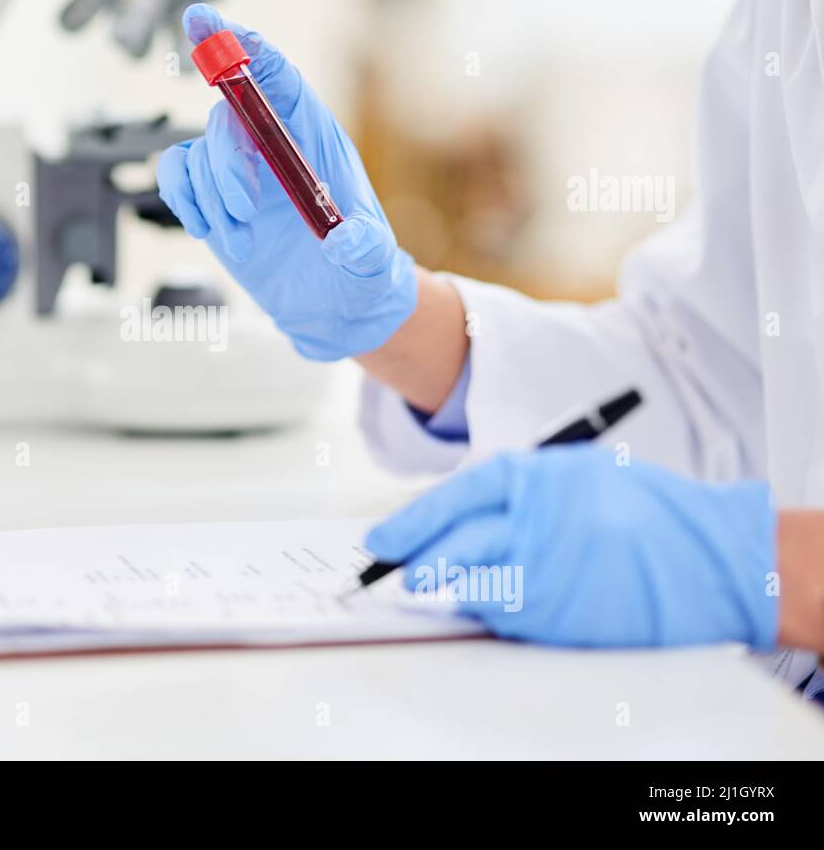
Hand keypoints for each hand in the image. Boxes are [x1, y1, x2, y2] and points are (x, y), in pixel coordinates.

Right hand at [157, 3, 416, 360]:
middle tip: (243, 211)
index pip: (275, 76)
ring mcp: (241, 170)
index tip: (204, 22)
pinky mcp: (215, 198)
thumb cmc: (361, 272)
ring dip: (210, 200)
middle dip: (226, 162)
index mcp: (314, 137)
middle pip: (228, 116)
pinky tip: (211, 232)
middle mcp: (273, 144)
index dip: (240, 46)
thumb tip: (344, 241)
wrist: (336, 306)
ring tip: (240, 241)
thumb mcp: (371, 261)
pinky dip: (185, 203)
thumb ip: (362, 249)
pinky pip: (177, 177)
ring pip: (197, 153)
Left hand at [365, 446, 778, 647]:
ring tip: (441, 585)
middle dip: (416, 561)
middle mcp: (535, 521)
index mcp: (536, 477)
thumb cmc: (641, 509)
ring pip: (473, 585)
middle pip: (453, 545)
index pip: (454, 498)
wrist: (712, 554)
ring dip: (453, 588)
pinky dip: (493, 611)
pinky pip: (506, 616)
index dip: (412, 522)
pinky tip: (503, 601)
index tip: (380, 540)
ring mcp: (548, 570)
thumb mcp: (573, 475)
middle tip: (394, 572)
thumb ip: (515, 491)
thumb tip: (452, 517)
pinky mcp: (561, 613)